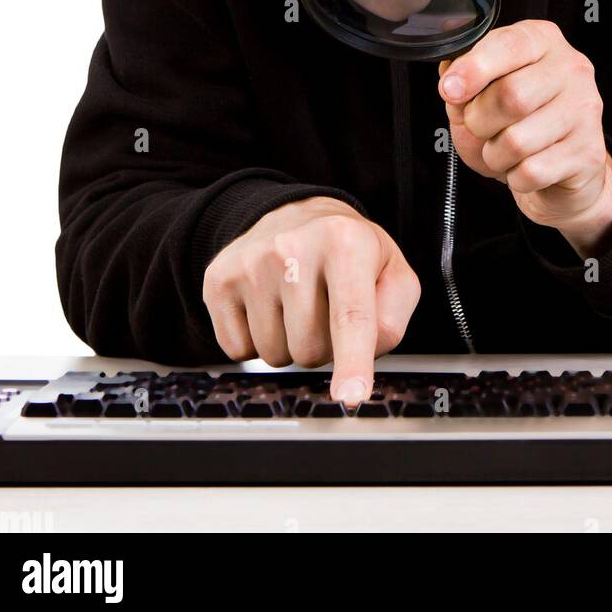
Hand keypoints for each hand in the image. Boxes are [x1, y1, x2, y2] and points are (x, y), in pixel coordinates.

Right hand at [202, 196, 420, 405]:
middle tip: (325, 309)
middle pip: (311, 349)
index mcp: (344, 242)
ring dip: (289, 344)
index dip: (353, 361)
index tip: (351, 396)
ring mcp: (250, 264)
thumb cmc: (348, 252)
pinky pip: (238, 350)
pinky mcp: (218, 280)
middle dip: (323, 347)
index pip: (351, 315)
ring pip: (274, 354)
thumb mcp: (392, 272)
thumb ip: (392, 316)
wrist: (295, 214)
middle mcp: (293, 247)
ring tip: (297, 305)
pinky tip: (268, 308)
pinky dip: (255, 342)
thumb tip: (364, 354)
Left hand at [438, 20, 611, 258]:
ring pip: (518, 141)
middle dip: (479, 120)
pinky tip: (523, 167)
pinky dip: (515, 177)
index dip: (473, 68)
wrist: (557, 172)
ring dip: (494, 154)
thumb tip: (451, 80)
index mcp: (542, 40)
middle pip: (511, 95)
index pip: (508, 44)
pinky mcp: (589, 151)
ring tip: (502, 150)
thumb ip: (462, 81)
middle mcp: (571, 68)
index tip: (450, 89)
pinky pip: (532, 171)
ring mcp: (584, 110)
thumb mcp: (479, 94)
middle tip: (478, 126)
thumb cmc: (515, 124)